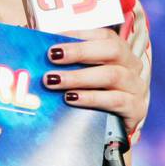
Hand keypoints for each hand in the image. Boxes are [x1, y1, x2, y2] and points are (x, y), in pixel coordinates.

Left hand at [43, 11, 150, 140]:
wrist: (114, 130)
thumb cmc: (94, 95)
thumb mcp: (82, 73)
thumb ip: (63, 58)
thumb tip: (29, 36)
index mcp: (120, 51)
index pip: (104, 36)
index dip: (79, 35)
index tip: (52, 39)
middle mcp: (132, 65)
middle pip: (112, 50)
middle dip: (79, 52)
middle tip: (51, 57)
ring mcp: (136, 87)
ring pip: (112, 75)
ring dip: (79, 77)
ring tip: (53, 80)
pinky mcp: (136, 108)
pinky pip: (115, 100)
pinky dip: (91, 98)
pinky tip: (71, 99)